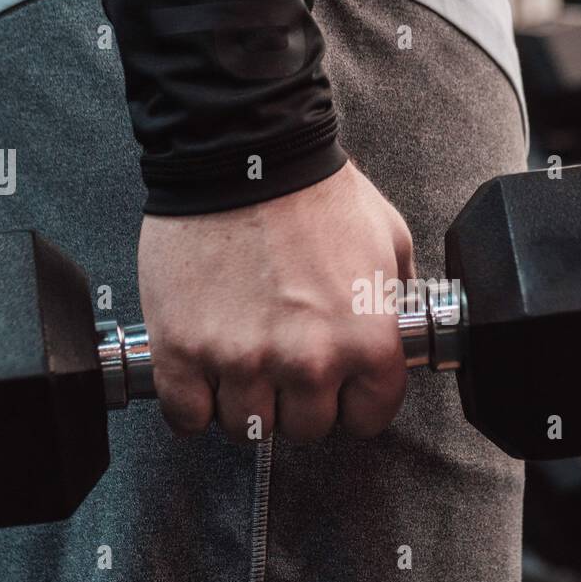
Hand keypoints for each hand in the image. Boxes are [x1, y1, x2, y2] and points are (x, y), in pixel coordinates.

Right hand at [138, 162, 414, 443]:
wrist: (244, 152)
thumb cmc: (314, 190)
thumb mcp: (390, 241)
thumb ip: (396, 300)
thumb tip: (397, 332)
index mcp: (368, 341)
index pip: (368, 419)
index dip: (353, 403)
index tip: (338, 388)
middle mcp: (308, 361)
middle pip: (304, 429)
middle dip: (297, 402)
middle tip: (285, 365)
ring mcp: (241, 360)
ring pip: (245, 428)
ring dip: (244, 403)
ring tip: (242, 363)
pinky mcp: (183, 351)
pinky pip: (187, 416)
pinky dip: (191, 404)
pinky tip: (200, 376)